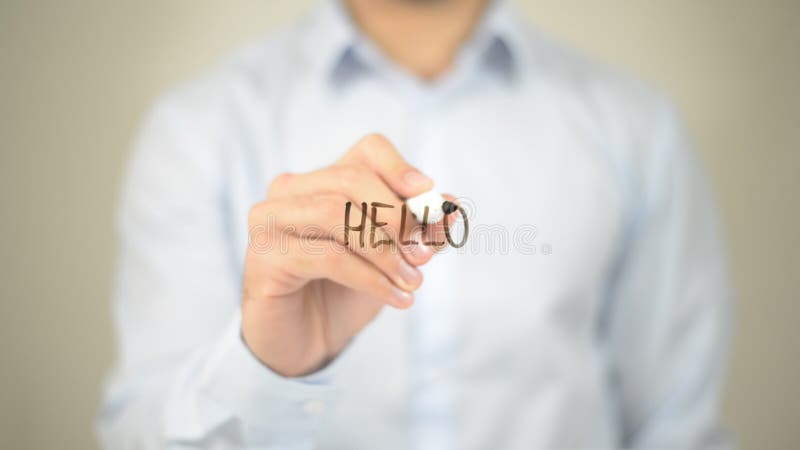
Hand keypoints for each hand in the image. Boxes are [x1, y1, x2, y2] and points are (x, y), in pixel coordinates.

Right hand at [242, 134, 448, 376]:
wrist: (308, 340)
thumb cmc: (347, 290)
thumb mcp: (393, 258)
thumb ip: (419, 232)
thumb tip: (451, 208)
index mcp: (325, 180)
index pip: (368, 150)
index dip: (402, 169)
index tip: (429, 197)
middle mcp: (291, 190)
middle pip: (352, 179)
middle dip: (398, 216)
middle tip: (426, 255)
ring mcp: (270, 219)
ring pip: (336, 214)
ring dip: (385, 251)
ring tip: (413, 281)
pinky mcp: (264, 256)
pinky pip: (327, 256)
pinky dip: (371, 278)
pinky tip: (397, 298)